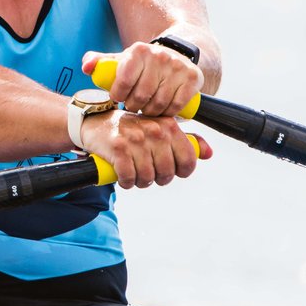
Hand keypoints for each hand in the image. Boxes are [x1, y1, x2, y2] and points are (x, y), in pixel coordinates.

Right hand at [77, 108, 211, 188]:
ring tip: (135, 173)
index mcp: (168, 125)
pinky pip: (129, 177)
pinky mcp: (118, 148)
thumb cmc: (132, 130)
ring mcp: (135, 139)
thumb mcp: (160, 130)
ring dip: (140, 181)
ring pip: (147, 177)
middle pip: (167, 173)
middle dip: (158, 179)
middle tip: (148, 174)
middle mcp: (154, 130)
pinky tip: (123, 176)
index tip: (171, 172)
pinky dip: (126, 182)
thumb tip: (209, 154)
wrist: (96, 122)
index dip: (181, 172)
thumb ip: (185, 142)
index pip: (188, 159)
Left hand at [84, 43, 200, 117]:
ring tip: (146, 109)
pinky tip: (163, 109)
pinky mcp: (192, 78)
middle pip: (142, 95)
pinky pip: (177, 105)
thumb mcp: (121, 60)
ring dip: (150, 112)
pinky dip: (168, 112)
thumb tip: (86, 67)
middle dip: (134, 106)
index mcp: (138, 50)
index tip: (119, 98)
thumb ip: (100, 63)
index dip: (119, 95)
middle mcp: (159, 56)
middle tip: (133, 107)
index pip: (123, 81)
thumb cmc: (143, 63)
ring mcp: (177, 67)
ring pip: (159, 103)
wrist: (177, 54)